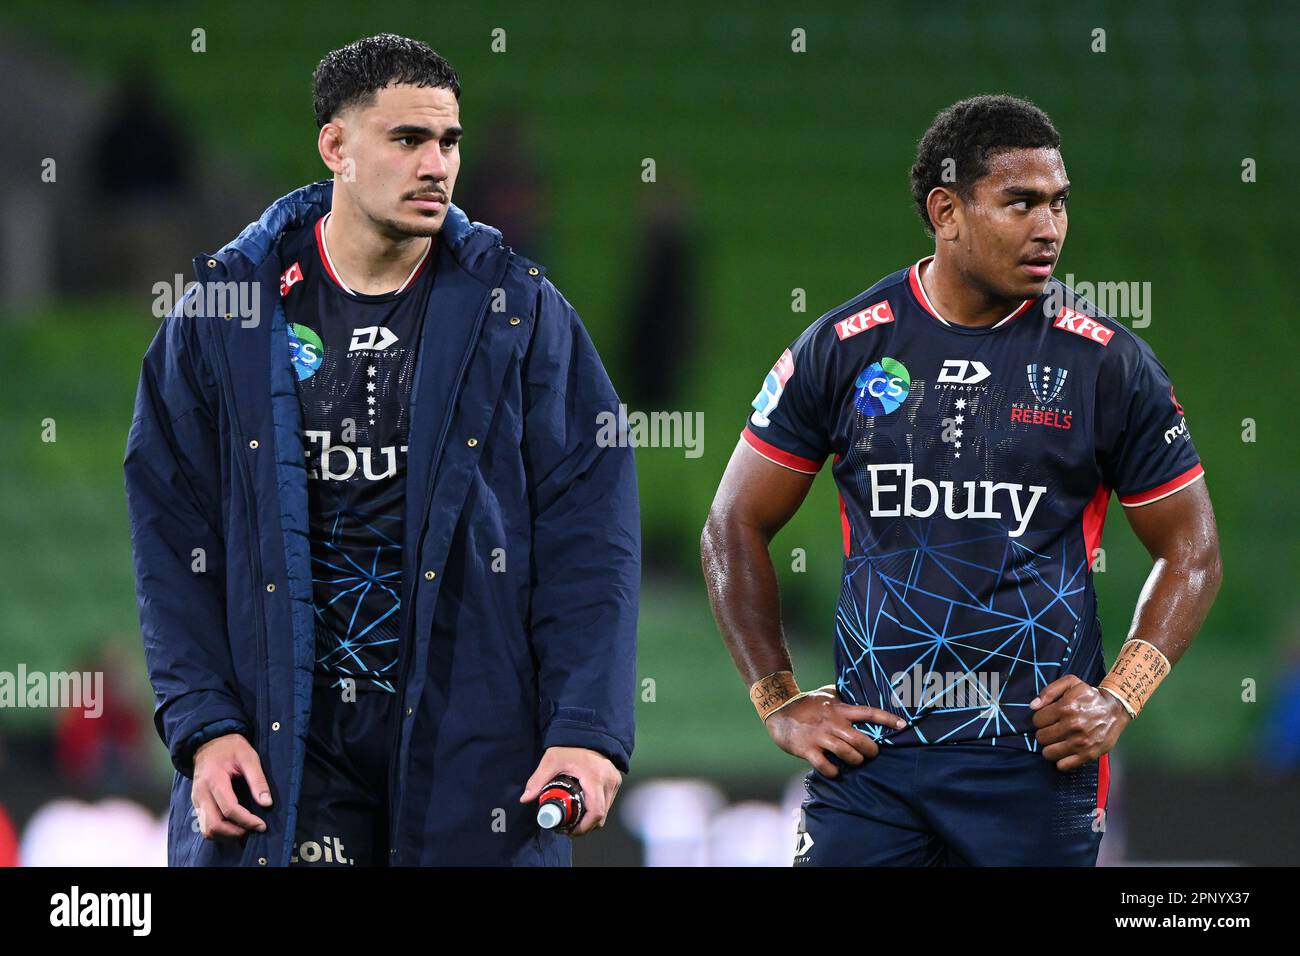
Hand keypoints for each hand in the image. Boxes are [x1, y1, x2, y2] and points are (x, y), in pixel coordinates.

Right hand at [191, 733, 271, 839]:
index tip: (262, 825)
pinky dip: (219, 830)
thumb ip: (258, 780)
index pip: (229, 809)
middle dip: (235, 832)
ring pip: (207, 830)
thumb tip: (267, 803)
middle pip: (214, 825)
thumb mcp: (249, 757)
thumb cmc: (231, 748)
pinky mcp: (197, 804)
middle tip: (253, 828)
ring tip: (245, 829)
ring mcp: (196, 800)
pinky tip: (234, 825)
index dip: (247, 820)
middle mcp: (201, 793)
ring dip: (226, 835)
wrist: (209, 742)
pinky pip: (205, 825)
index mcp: (214, 780)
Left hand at [520, 746, 620, 836]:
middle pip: (601, 816)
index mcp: (594, 777)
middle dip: (584, 826)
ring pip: (605, 811)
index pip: (595, 811)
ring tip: (573, 819)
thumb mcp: (551, 761)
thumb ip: (538, 779)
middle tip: (567, 828)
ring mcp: (614, 782)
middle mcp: (608, 781)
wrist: (586, 733)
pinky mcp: (615, 782)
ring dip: (590, 820)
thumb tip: (525, 798)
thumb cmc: (569, 747)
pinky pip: (607, 803)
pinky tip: (583, 808)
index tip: (569, 830)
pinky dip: (595, 810)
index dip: (583, 826)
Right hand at [765, 685, 905, 776]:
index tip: (903, 725)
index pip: (868, 712)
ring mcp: (820, 737)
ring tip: (856, 762)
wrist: (779, 710)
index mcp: (840, 710)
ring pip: (846, 753)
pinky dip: (833, 771)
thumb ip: (843, 695)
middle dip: (871, 750)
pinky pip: (825, 765)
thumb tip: (859, 687)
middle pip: (860, 739)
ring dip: (855, 761)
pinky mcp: (807, 749)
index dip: (887, 719)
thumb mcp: (826, 694)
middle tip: (872, 753)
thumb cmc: (806, 703)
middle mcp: (832, 723)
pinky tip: (835, 771)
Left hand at [1030, 675, 1131, 770]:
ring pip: (1048, 753)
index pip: (1037, 720)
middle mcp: (1073, 726)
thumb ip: (1049, 691)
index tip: (1048, 719)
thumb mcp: (1070, 683)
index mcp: (1066, 708)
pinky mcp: (1089, 754)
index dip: (1040, 719)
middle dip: (1044, 733)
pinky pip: (1063, 765)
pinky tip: (1065, 752)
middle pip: (1041, 737)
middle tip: (1053, 730)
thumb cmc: (1090, 696)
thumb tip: (1033, 706)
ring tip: (1057, 741)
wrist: (1115, 709)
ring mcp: (1081, 742)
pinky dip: (1061, 761)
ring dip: (1050, 747)